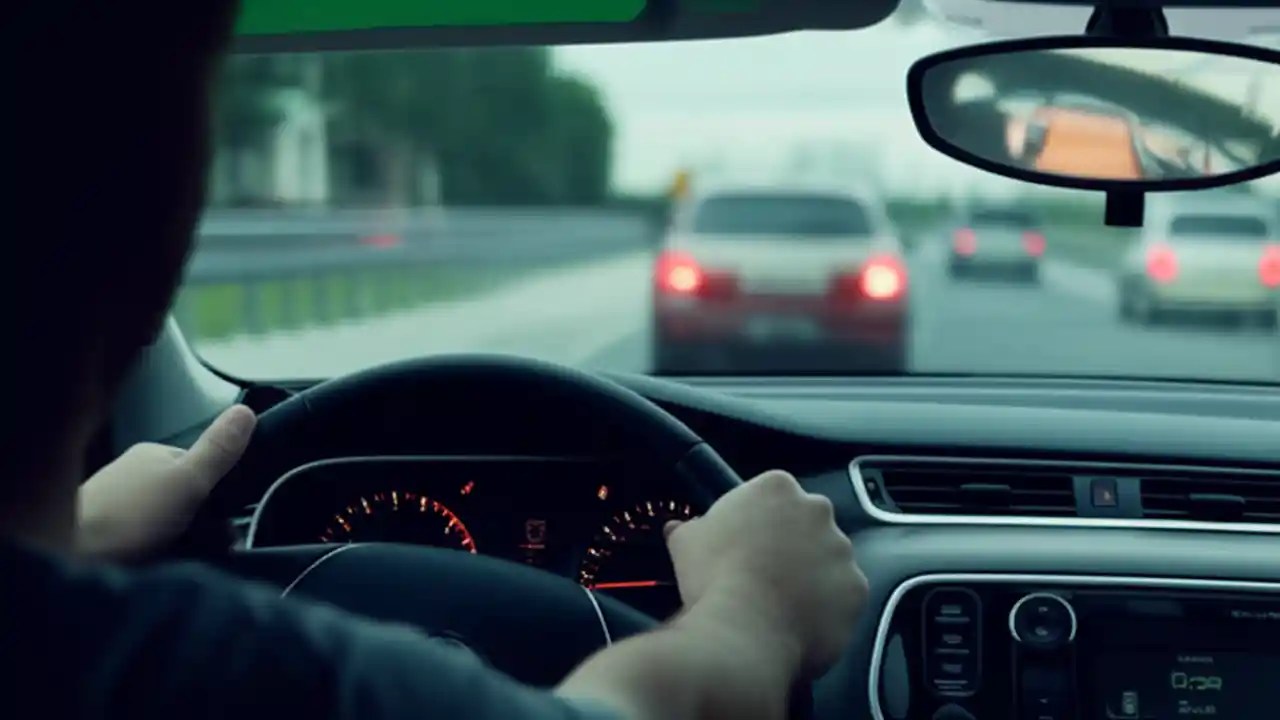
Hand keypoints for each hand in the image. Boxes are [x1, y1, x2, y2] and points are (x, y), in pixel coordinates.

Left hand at [77, 405, 255, 560]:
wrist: (68, 560)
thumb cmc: (128, 517)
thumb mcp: (187, 480)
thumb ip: (218, 450)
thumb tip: (245, 412)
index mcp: (152, 455)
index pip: (203, 468)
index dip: (222, 494)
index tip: (229, 520)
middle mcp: (135, 477)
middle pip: (190, 499)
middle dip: (204, 524)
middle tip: (208, 546)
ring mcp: (121, 509)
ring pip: (172, 524)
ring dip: (184, 543)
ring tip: (183, 559)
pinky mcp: (112, 539)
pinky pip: (151, 545)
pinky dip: (161, 556)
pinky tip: (161, 566)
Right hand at [664, 470, 866, 677]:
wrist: (743, 630)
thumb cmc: (712, 577)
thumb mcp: (686, 542)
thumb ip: (689, 527)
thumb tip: (678, 527)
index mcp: (777, 487)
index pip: (774, 494)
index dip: (760, 520)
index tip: (747, 542)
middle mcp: (817, 510)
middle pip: (807, 523)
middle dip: (792, 543)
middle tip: (765, 571)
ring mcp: (843, 550)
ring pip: (829, 560)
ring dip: (812, 575)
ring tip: (783, 601)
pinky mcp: (857, 589)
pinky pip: (843, 596)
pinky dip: (828, 607)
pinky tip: (801, 621)